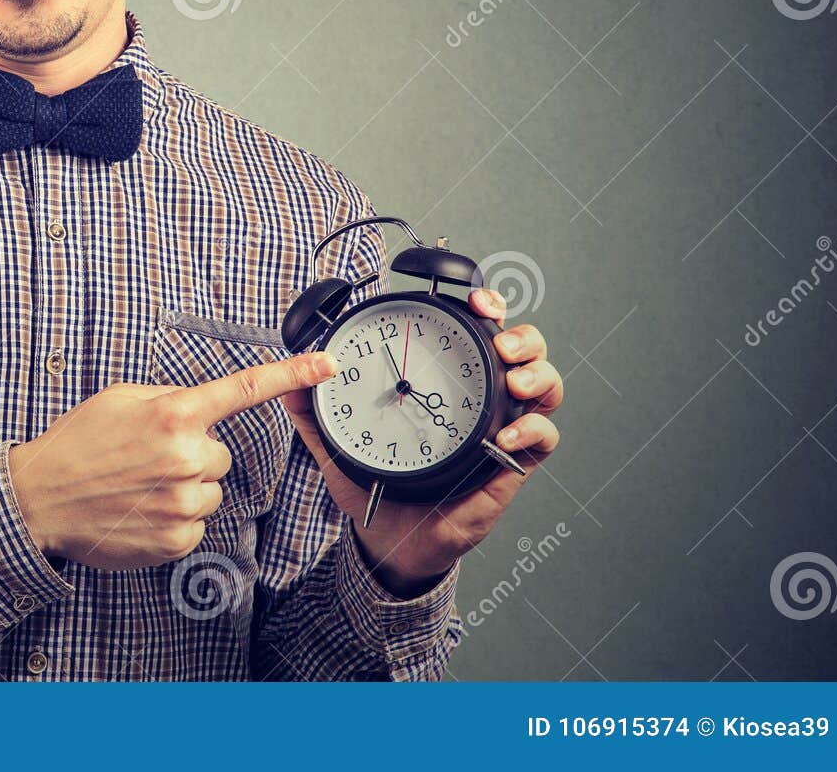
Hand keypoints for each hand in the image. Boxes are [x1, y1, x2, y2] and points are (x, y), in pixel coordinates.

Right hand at [9, 351, 337, 569]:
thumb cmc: (77, 444)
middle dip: (191, 455)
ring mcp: (183, 502)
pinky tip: (139, 511)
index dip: (291, 374)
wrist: (40, 499)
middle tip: (147, 460)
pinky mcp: (178, 540)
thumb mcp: (120, 399)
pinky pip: (196, 524)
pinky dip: (173, 519)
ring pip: (209, 491)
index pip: (244, 390)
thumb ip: (169, 399)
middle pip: (219, 455)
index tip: (326, 365)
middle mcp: (185, 457)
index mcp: (173, 414)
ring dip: (183, 489)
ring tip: (139, 488)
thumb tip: (200, 409)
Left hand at [279, 287, 562, 597]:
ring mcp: (501, 429)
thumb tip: (291, 375)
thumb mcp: (341, 440)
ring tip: (514, 379)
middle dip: (522, 335)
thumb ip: (316, 410)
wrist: (388, 538)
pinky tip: (506, 434)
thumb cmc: (373, 484)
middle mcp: (480, 398)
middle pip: (524, 349)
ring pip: (545, 386)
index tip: (474, 298)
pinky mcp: (510, 465)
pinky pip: (543, 439)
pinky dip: (533, 430)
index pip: (476, 331)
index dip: (486, 305)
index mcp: (445, 381)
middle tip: (502, 340)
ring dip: (538, 374)